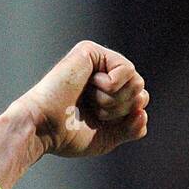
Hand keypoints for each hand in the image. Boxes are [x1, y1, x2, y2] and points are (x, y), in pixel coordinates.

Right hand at [15, 40, 148, 158]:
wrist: (45, 128)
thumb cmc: (69, 135)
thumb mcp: (109, 137)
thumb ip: (132, 128)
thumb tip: (143, 111)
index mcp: (107, 95)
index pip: (140, 102)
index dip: (129, 117)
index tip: (103, 121)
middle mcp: (103, 75)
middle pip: (140, 91)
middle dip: (122, 109)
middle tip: (95, 111)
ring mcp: (97, 62)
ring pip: (137, 81)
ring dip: (115, 100)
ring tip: (91, 100)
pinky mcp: (90, 51)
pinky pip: (126, 69)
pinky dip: (113, 86)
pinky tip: (91, 85)